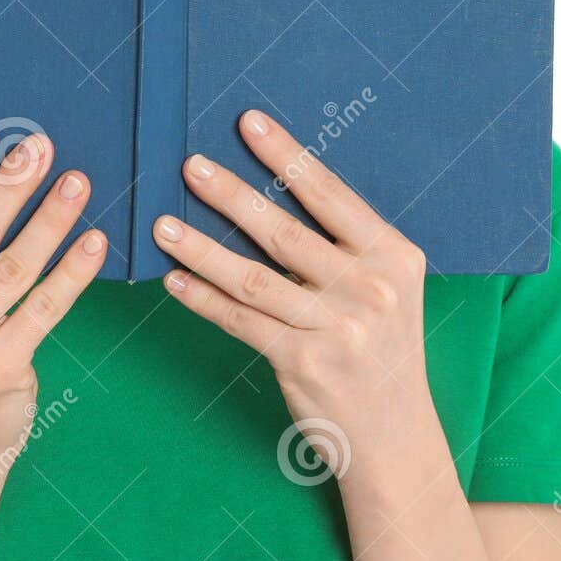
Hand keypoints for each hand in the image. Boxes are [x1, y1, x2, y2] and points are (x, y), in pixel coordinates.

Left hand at [154, 109, 436, 479]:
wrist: (397, 437)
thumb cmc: (382, 349)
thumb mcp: (387, 289)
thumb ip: (348, 246)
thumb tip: (273, 193)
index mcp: (394, 256)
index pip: (330, 195)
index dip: (286, 156)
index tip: (248, 122)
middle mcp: (370, 288)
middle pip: (284, 232)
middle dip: (231, 195)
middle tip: (190, 166)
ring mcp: (338, 328)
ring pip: (253, 278)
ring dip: (201, 249)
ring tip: (162, 225)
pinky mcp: (305, 363)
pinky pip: (241, 321)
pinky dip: (203, 300)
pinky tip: (175, 281)